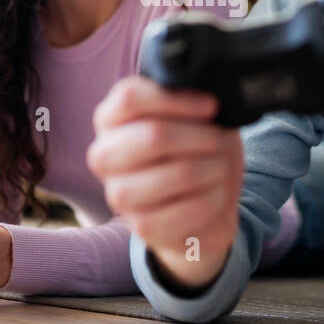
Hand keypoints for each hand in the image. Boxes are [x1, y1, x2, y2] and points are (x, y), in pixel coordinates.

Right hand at [86, 76, 242, 291]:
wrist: (203, 208)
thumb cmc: (196, 152)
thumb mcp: (195, 117)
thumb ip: (190, 100)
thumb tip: (206, 96)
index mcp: (110, 119)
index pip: (130, 96)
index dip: (179, 99)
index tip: (211, 106)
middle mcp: (104, 155)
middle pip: (155, 134)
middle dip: (202, 136)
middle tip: (219, 141)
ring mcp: (118, 194)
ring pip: (180, 172)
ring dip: (214, 168)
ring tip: (219, 167)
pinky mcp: (142, 227)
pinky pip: (191, 208)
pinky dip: (216, 198)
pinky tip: (215, 194)